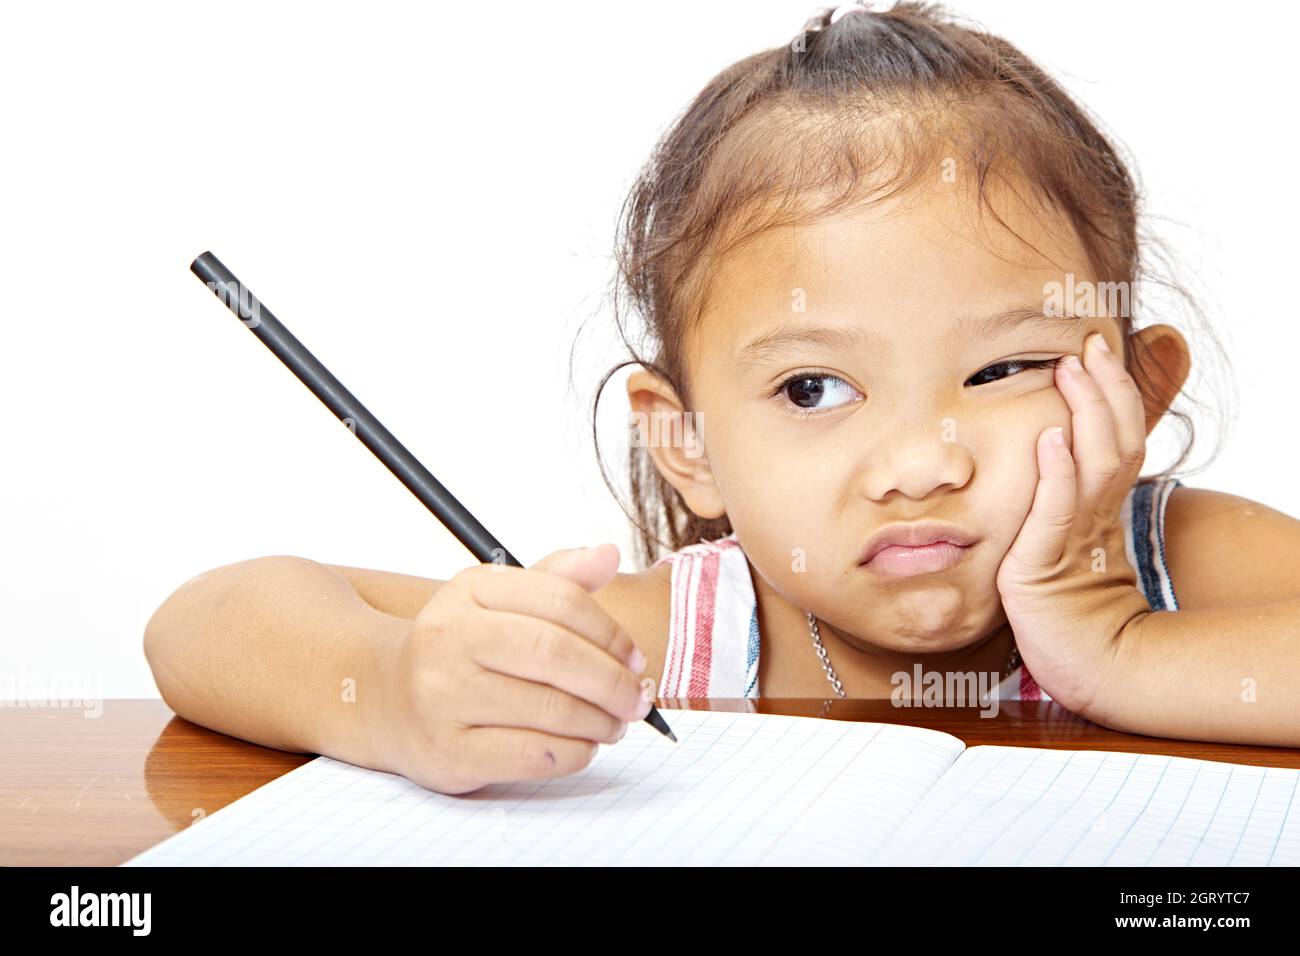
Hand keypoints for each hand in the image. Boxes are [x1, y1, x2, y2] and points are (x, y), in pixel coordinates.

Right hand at [377, 544, 652, 794]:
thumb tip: (609, 553)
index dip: (611, 632)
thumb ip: (557, 579)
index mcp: (469, 591)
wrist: (384, 697)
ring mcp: (443, 698)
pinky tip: (583, 746)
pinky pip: (532, 756)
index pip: (561, 600)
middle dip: (612, 681)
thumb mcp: (499, 599)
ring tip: (615, 724)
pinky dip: (574, 753)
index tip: (636, 658)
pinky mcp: (448, 753)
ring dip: (600, 721)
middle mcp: (449, 639)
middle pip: (555, 654)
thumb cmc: (462, 647)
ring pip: (550, 710)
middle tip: (637, 699)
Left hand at [995, 331, 1152, 718]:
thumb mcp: (1067, 550)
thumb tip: (1055, 452)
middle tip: (1090, 343)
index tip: (1097, 349)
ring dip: (1084, 414)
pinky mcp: (1044, 566)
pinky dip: (1055, 474)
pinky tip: (1049, 439)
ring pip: (1093, 466)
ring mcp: (1075, 540)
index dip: (1113, 395)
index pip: (1117, 441)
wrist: (1089, 672)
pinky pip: (1055, 512)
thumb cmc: (1071, 616)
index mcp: (1101, 512)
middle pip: (1114, 442)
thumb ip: (1062, 504)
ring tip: (1070, 370)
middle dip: (1104, 390)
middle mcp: (1095, 519)